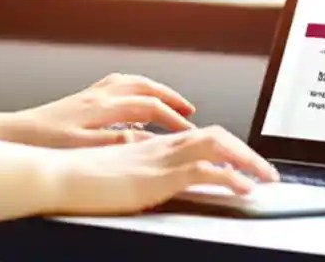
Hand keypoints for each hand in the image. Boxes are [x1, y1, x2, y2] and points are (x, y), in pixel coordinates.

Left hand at [10, 73, 197, 147]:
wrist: (10, 134)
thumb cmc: (42, 144)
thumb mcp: (80, 148)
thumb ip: (114, 142)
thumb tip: (145, 138)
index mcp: (102, 106)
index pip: (148, 107)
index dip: (172, 119)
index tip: (189, 133)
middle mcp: (98, 95)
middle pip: (144, 87)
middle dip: (170, 98)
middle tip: (189, 112)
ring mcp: (89, 94)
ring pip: (131, 82)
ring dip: (154, 90)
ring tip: (169, 103)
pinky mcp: (81, 99)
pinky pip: (117, 85)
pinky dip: (134, 90)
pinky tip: (134, 103)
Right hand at [45, 125, 280, 215]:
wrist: (57, 174)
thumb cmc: (79, 178)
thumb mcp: (118, 174)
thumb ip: (141, 174)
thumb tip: (157, 184)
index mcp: (153, 146)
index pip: (200, 138)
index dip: (227, 147)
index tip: (245, 163)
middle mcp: (162, 147)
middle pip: (216, 136)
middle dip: (246, 152)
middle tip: (267, 171)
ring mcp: (161, 160)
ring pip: (217, 146)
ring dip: (247, 161)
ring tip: (267, 177)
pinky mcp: (158, 177)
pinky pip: (204, 172)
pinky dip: (230, 178)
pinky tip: (245, 189)